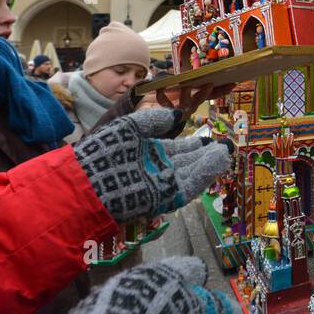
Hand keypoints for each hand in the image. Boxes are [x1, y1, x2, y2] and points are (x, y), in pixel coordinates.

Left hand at [73, 109, 227, 222]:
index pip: (176, 149)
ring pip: (191, 174)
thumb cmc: (105, 150)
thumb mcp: (129, 127)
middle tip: (224, 145)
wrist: (89, 179)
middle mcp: (156, 168)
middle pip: (187, 162)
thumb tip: (177, 115)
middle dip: (205, 154)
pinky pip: (188, 187)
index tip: (207, 138)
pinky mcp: (164, 198)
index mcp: (147, 152)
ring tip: (225, 151)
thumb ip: (153, 120)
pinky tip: (217, 161)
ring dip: (209, 163)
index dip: (193, 145)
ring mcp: (160, 184)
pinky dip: (204, 175)